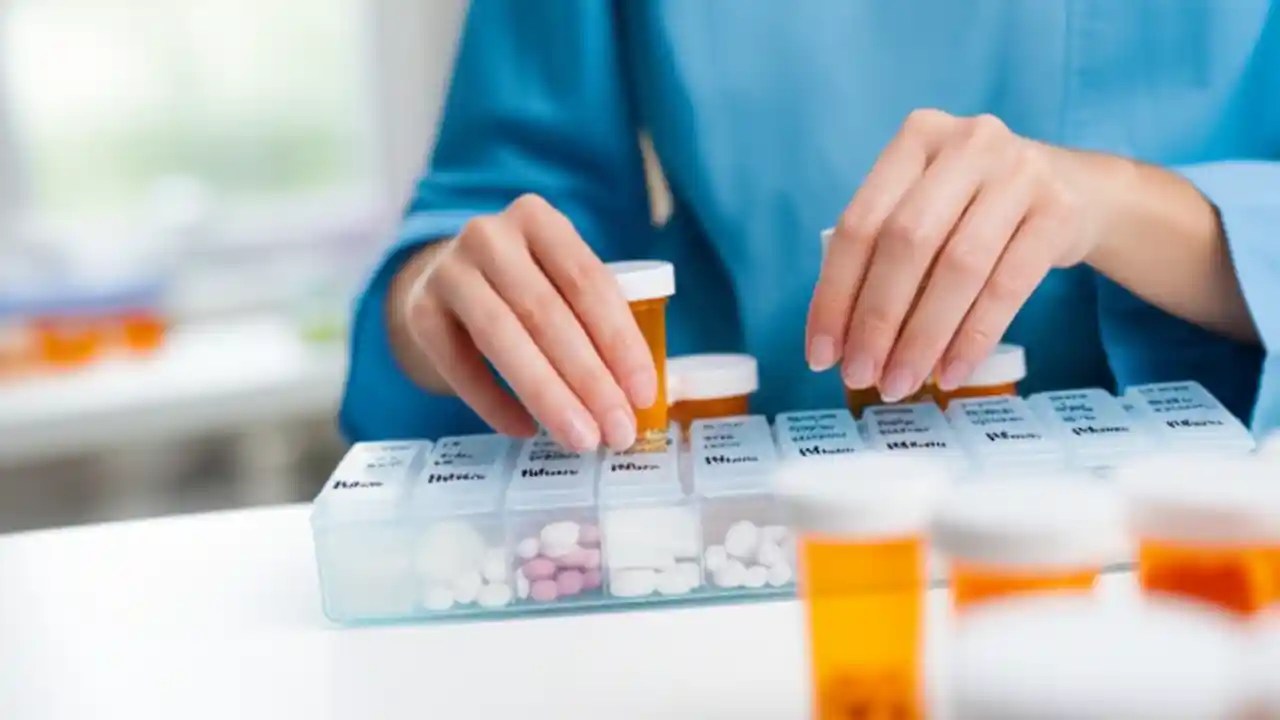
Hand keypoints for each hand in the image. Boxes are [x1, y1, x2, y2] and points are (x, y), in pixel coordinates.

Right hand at [389, 194, 657, 451]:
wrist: (448, 280)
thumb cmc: (525, 286)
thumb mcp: (561, 281)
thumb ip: (596, 322)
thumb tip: (639, 396)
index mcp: (538, 217)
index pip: (588, 282)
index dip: (620, 341)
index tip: (644, 395)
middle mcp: (489, 236)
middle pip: (546, 314)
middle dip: (589, 380)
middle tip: (617, 432)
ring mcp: (448, 270)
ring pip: (503, 339)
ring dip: (548, 395)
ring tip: (580, 439)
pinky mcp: (419, 310)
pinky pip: (460, 365)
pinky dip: (494, 403)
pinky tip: (525, 430)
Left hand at [807, 109, 1108, 400]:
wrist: (1078, 192)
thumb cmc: (978, 209)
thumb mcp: (929, 205)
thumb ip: (883, 253)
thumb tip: (841, 343)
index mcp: (917, 138)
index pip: (860, 224)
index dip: (834, 294)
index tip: (820, 353)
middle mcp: (968, 144)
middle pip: (906, 243)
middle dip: (876, 320)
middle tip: (861, 375)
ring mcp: (1019, 173)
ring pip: (958, 268)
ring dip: (922, 338)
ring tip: (900, 383)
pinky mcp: (1059, 211)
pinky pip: (1007, 288)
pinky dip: (972, 338)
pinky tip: (950, 373)